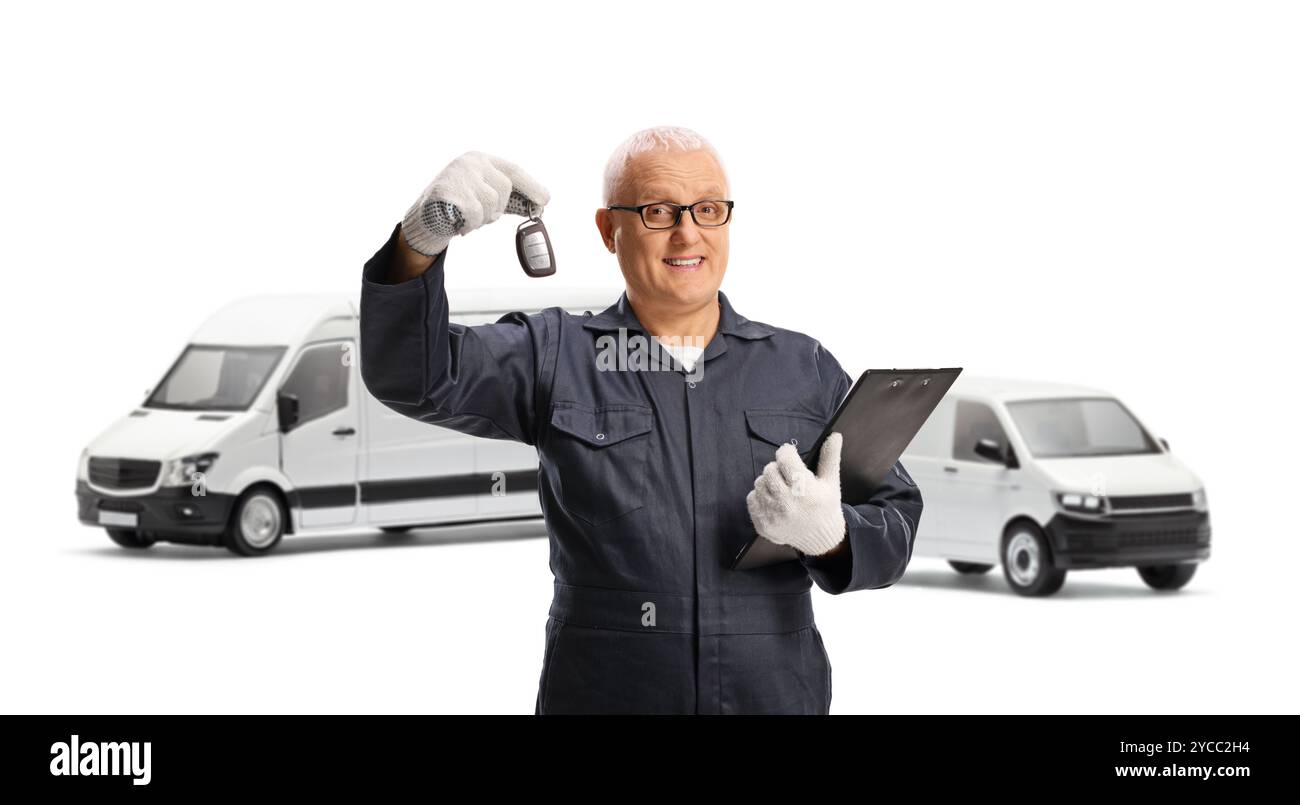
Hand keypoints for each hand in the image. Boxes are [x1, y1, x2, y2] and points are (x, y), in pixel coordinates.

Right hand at [401, 151, 550, 256]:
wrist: (424, 217)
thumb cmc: (460, 206)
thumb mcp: (485, 196)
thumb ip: (510, 198)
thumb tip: (541, 205)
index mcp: (480, 159)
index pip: (513, 170)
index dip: (531, 185)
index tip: (545, 199)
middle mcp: (470, 162)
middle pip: (504, 189)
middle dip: (497, 208)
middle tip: (481, 215)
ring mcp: (459, 174)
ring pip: (490, 203)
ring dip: (482, 219)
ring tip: (467, 217)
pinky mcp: (449, 190)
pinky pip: (476, 213)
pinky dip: (471, 224)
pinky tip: (460, 223)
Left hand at [746, 432, 845, 556]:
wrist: (820, 539)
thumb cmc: (826, 506)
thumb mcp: (831, 482)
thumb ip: (830, 457)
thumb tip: (834, 435)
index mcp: (805, 491)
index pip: (785, 459)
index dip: (786, 453)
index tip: (789, 455)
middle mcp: (787, 504)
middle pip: (769, 469)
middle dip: (777, 467)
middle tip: (786, 474)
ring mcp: (773, 516)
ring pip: (759, 483)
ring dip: (768, 481)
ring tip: (781, 487)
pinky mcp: (763, 525)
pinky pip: (751, 499)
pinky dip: (760, 496)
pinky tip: (773, 499)